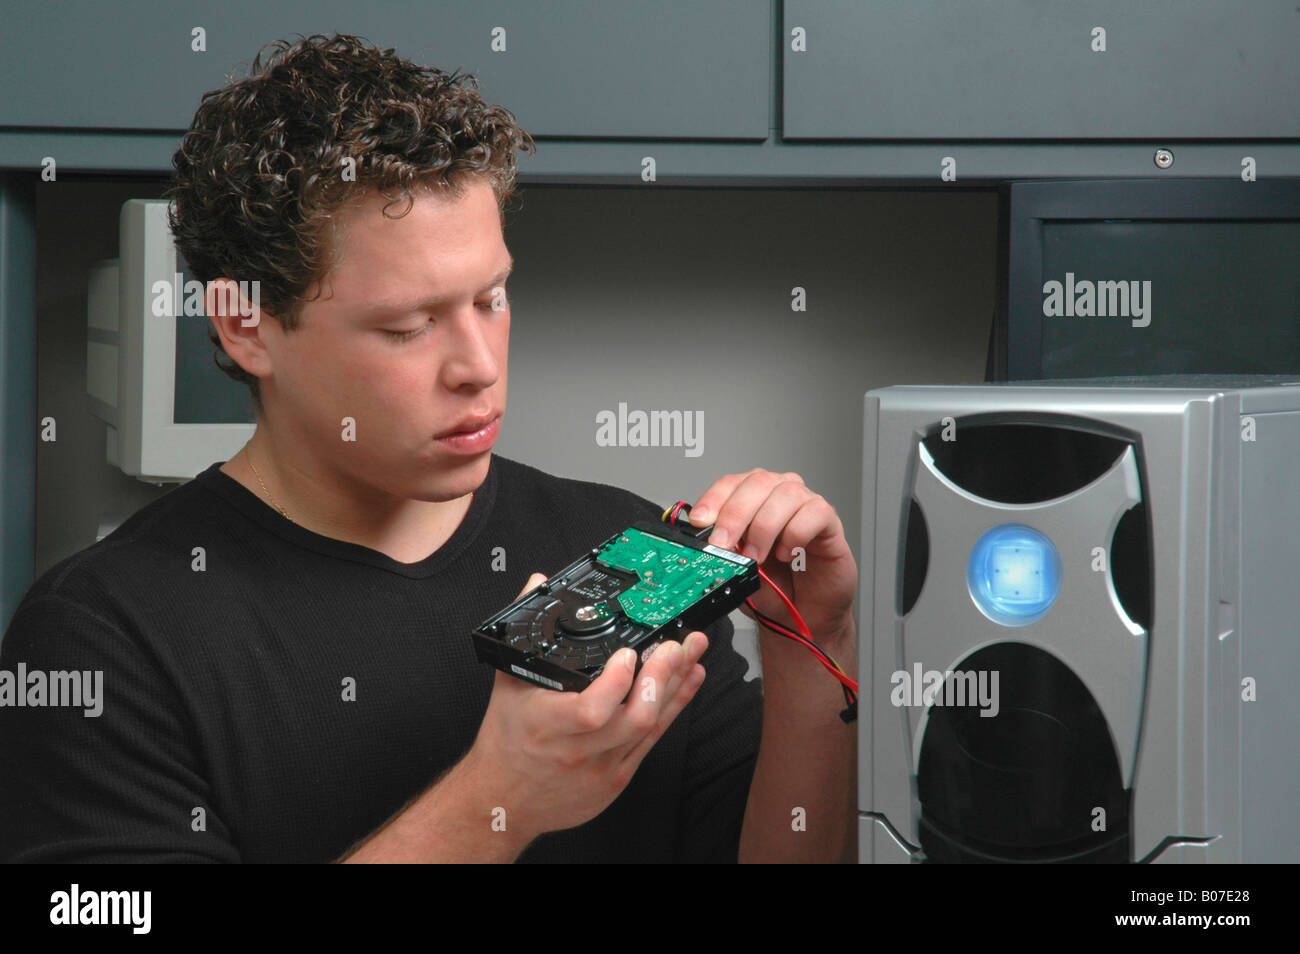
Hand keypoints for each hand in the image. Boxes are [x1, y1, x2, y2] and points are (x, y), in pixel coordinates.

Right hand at [464, 573, 708, 841]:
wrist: (503, 800)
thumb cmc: (506, 741)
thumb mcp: (507, 683)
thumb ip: (525, 631)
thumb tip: (538, 584)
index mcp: (546, 725)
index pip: (591, 710)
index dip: (618, 682)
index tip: (629, 653)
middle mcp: (576, 749)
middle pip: (634, 718)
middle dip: (663, 677)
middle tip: (678, 645)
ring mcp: (600, 768)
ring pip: (650, 726)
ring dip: (676, 686)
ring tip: (691, 653)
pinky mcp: (617, 778)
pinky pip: (653, 741)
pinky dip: (674, 707)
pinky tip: (688, 682)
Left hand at [687, 469, 856, 647]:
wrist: (803, 613)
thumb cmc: (773, 586)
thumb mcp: (737, 571)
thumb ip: (724, 553)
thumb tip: (707, 543)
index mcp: (750, 499)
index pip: (730, 483)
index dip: (713, 499)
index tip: (701, 522)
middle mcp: (778, 494)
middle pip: (757, 482)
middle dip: (735, 514)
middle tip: (724, 544)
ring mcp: (805, 504)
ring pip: (786, 493)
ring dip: (764, 527)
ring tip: (756, 557)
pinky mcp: (829, 520)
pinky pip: (815, 511)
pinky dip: (796, 533)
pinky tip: (786, 554)